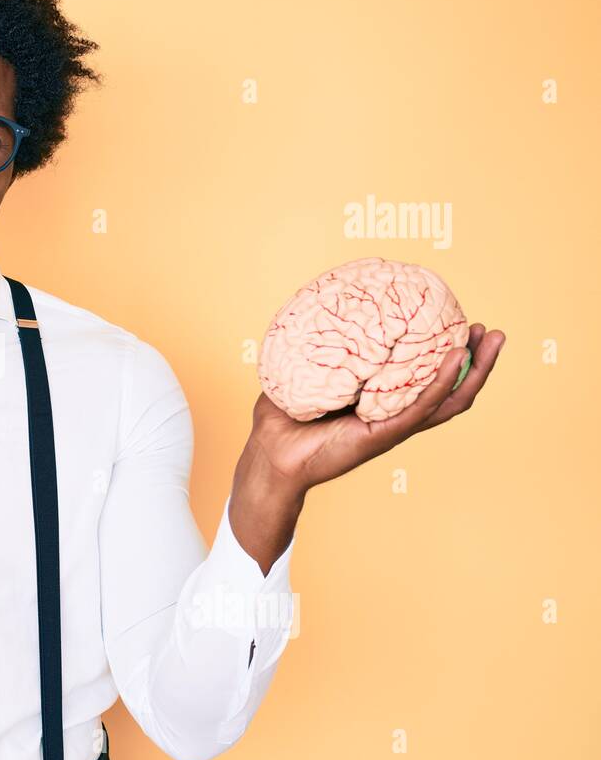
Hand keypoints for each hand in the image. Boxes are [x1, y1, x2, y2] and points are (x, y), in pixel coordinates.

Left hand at [245, 323, 506, 493]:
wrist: (270, 453)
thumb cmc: (282, 418)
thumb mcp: (305, 374)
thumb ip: (321, 347)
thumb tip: (326, 306)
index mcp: (381, 401)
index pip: (426, 378)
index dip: (448, 355)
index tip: (461, 323)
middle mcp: (394, 414)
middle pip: (450, 388)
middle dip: (477, 360)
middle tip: (489, 330)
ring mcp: (392, 426)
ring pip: (448, 400)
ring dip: (474, 370)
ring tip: (490, 340)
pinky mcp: (383, 436)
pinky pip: (420, 408)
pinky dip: (441, 383)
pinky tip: (454, 359)